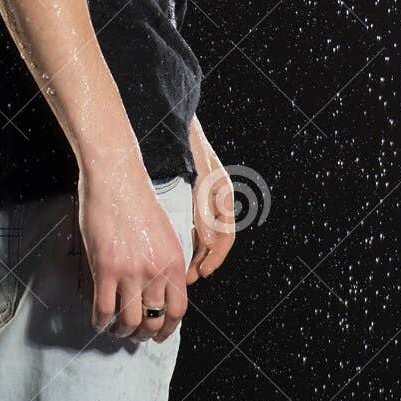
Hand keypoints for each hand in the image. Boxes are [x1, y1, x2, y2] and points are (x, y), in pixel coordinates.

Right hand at [77, 162, 187, 342]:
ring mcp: (130, 271)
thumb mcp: (165, 233)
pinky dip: (101, 321)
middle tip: (134, 335)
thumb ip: (166, 262)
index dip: (168, 329)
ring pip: (129, 321)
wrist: (116, 178)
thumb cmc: (138, 200)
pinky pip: (104, 309)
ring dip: (122, 332)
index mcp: (174, 262)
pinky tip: (99, 320)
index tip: (158, 335)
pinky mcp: (105, 268)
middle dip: (143, 334)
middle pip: (153, 320)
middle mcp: (156, 270)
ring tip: (116, 330)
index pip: (178, 311)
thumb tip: (161, 291)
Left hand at [186, 123, 236, 283]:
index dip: (216, 257)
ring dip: (195, 251)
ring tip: (182, 268)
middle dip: (203, 259)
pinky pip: (194, 222)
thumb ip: (206, 210)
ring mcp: (205, 196)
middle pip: (215, 238)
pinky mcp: (191, 194)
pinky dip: (188, 237)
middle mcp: (217, 198)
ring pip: (204, 233)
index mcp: (224, 194)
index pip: (226, 236)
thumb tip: (211, 243)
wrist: (173, 124)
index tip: (202, 271)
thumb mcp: (200, 181)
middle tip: (189, 276)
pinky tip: (176, 246)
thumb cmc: (189, 148)